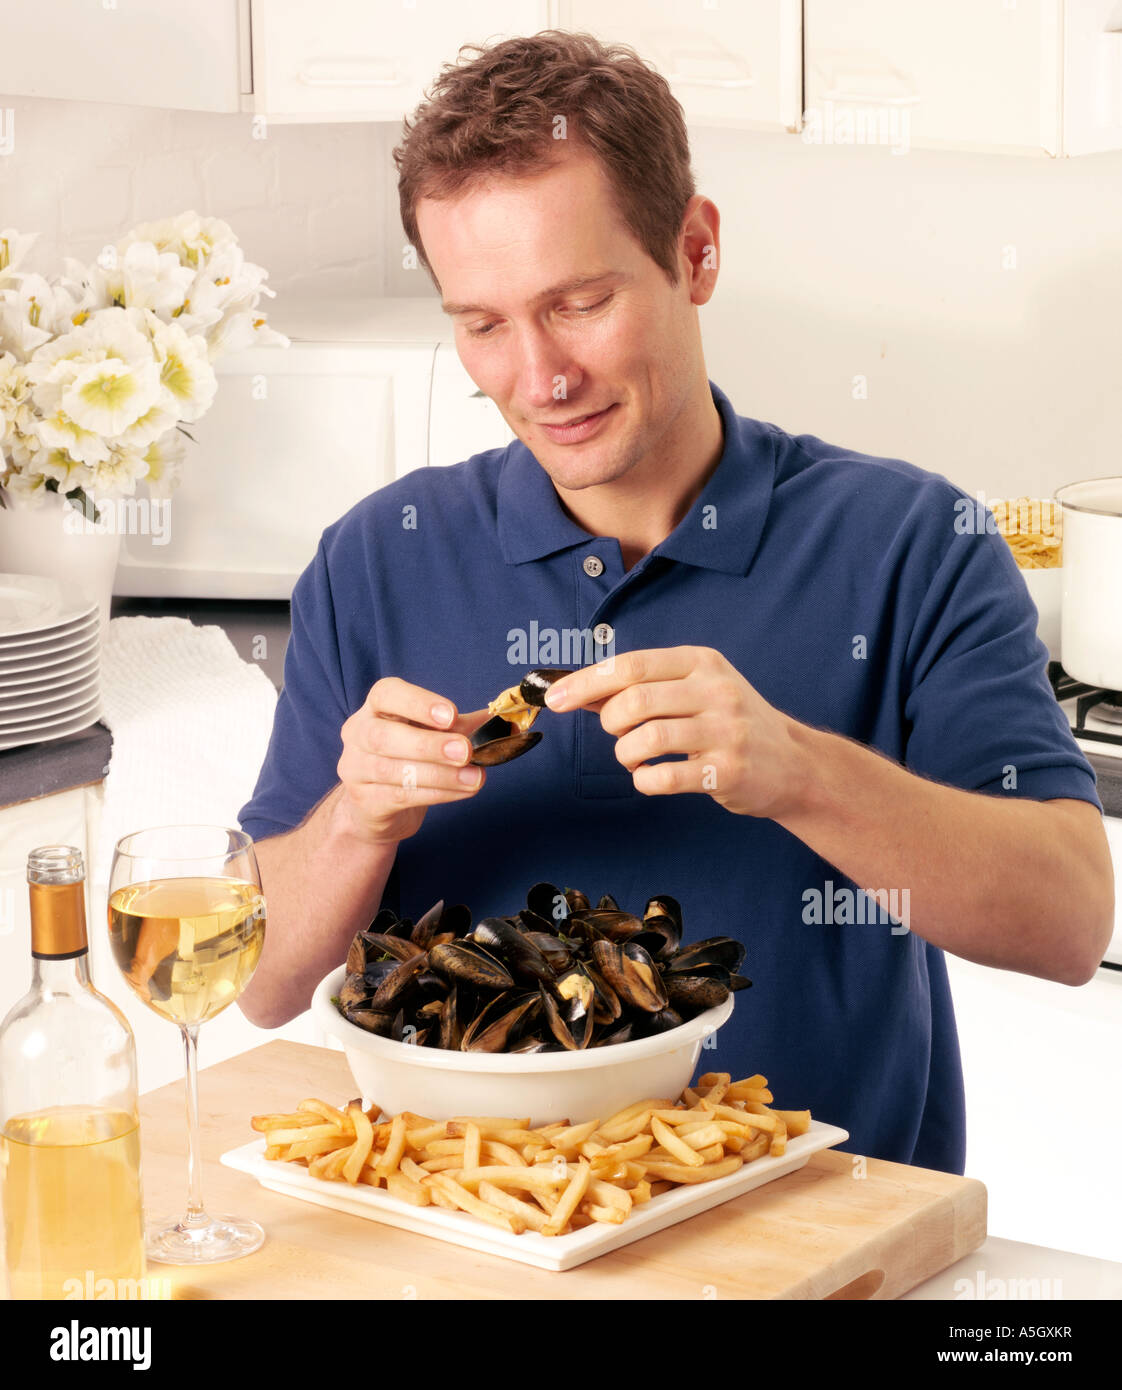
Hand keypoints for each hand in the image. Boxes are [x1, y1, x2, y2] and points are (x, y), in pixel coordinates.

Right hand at [335, 678, 489, 844]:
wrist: (377, 806)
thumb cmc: (410, 758)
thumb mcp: (435, 734)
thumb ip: (466, 726)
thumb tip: (509, 722)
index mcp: (376, 707)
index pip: (387, 694)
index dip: (419, 703)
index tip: (451, 715)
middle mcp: (358, 734)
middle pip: (384, 736)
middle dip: (429, 744)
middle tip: (465, 751)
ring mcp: (356, 769)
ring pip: (394, 771)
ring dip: (440, 775)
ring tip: (474, 778)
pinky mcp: (365, 801)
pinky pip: (399, 797)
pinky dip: (437, 794)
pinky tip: (462, 791)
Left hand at [544, 646, 808, 818]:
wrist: (794, 764)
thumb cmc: (730, 723)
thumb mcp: (694, 691)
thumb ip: (641, 688)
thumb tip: (580, 691)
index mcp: (702, 662)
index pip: (631, 665)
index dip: (586, 682)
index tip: (555, 699)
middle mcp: (716, 691)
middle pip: (635, 700)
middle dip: (609, 722)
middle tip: (617, 734)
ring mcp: (726, 731)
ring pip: (646, 738)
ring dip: (625, 754)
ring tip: (635, 757)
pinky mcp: (728, 771)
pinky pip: (663, 777)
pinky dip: (644, 780)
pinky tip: (651, 777)